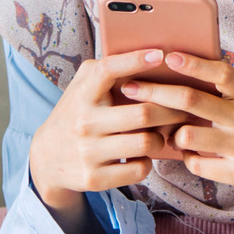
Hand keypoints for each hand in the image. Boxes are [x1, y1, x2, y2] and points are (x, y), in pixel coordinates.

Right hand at [28, 50, 193, 222]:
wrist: (47, 158)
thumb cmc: (77, 112)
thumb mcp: (82, 86)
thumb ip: (107, 69)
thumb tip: (150, 55)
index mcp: (82, 94)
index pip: (107, 71)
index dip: (134, 60)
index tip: (159, 54)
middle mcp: (84, 122)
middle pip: (144, 114)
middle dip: (172, 109)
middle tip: (185, 107)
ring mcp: (88, 152)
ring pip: (146, 142)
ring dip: (162, 137)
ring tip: (164, 132)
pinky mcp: (95, 178)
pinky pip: (139, 169)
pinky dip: (148, 161)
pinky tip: (144, 154)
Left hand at [120, 52, 233, 233]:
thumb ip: (223, 78)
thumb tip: (179, 58)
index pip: (218, 72)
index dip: (192, 64)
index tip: (167, 56)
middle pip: (192, 100)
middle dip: (155, 92)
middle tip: (129, 88)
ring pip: (187, 135)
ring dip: (170, 132)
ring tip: (167, 130)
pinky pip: (195, 162)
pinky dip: (186, 156)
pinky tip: (190, 152)